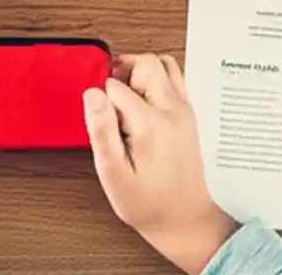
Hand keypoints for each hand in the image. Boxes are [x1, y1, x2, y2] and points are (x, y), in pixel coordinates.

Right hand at [84, 54, 235, 274]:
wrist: (184, 220)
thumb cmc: (149, 204)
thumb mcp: (113, 174)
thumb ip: (101, 131)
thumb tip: (92, 95)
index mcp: (151, 124)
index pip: (115, 86)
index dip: (99, 98)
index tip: (97, 118)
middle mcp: (172, 111)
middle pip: (145, 62)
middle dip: (121, 72)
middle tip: (109, 99)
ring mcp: (184, 111)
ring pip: (164, 64)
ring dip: (141, 71)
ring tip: (125, 98)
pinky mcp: (188, 115)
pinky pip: (174, 78)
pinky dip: (156, 79)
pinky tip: (142, 103)